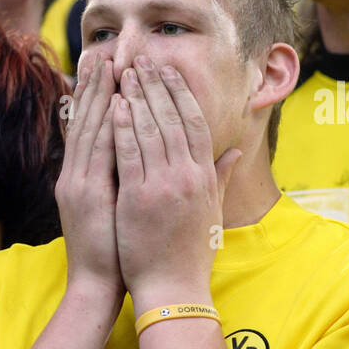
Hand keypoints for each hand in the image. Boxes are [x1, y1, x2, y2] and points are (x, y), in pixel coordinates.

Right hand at [55, 56, 122, 299]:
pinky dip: (104, 127)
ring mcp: (78, 183)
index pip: (92, 128)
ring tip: (105, 64)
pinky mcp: (85, 195)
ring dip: (97, 96)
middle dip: (94, 86)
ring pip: (89, 129)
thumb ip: (123, 179)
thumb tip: (138, 156)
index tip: (108, 67)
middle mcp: (76, 175)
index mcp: (84, 177)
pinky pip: (97, 154)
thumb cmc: (115, 249)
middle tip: (101, 52)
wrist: (97, 285)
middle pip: (86, 121)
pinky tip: (113, 104)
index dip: (98, 96)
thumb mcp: (118, 207)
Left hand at [112, 58, 240, 303]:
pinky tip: (114, 106)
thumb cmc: (191, 253)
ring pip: (150, 130)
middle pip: (172, 119)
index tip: (168, 72)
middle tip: (142, 60)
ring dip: (136, 97)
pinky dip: (122, 127)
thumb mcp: (213, 211)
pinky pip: (130, 154)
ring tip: (125, 73)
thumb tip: (234, 149)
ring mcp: (164, 186)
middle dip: (156, 85)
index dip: (181, 94)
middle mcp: (188, 176)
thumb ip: (221, 176)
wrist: (173, 288)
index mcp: (205, 177)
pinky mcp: (140, 198)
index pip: (195, 123)